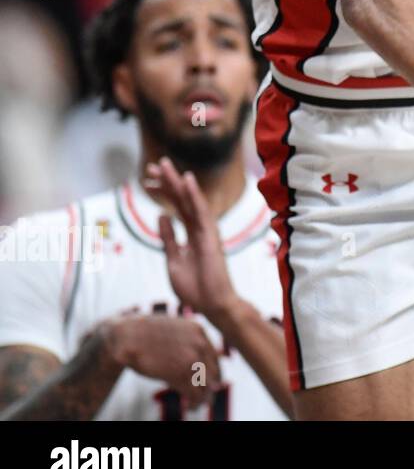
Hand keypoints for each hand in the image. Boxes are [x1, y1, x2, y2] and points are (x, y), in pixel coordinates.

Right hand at [102, 315, 223, 409]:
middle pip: (213, 371)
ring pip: (205, 384)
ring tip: (198, 405)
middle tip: (208, 398)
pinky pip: (194, 392)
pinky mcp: (180, 373)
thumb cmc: (144, 334)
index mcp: (198, 330)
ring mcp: (191, 357)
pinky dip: (195, 402)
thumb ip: (187, 340)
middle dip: (211, 387)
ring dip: (203, 397)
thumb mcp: (173, 330)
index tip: (212, 383)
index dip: (213, 372)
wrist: (127, 335)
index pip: (214, 356)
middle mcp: (199, 342)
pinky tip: (191, 407)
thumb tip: (195, 356)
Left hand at [146, 157, 239, 320]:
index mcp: (191, 232)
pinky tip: (186, 180)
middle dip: (166, 181)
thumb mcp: (173, 259)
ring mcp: (205, 229)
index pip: (175, 206)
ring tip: (163, 165)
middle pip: (181, 199)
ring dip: (176, 182)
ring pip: (189, 200)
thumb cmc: (195, 286)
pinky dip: (194, 194)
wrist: (211, 304)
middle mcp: (200, 226)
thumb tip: (161, 216)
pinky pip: (201, 210)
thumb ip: (168, 238)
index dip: (162, 193)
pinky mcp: (209, 235)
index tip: (147, 182)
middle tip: (152, 166)